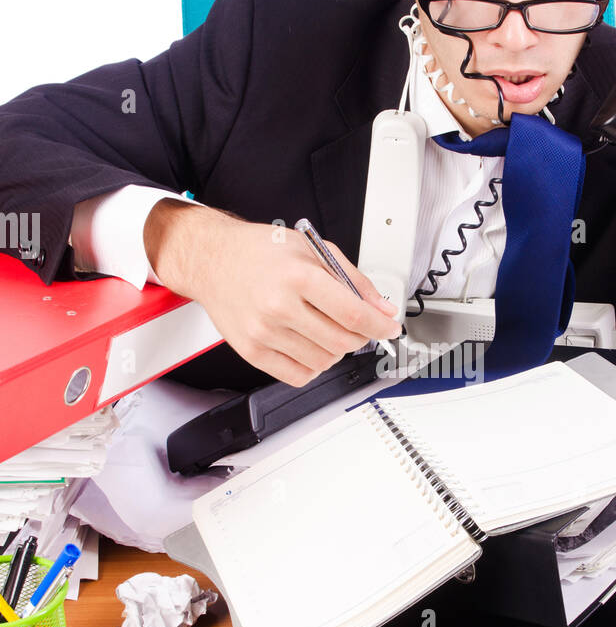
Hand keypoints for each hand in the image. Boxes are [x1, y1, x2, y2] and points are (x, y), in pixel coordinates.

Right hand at [144, 200, 401, 385]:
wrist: (213, 260)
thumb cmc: (261, 252)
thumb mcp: (314, 250)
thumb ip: (354, 281)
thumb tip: (382, 309)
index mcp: (298, 276)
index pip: (354, 315)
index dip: (381, 326)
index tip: (390, 328)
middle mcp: (279, 307)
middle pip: (342, 342)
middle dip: (361, 338)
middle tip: (359, 327)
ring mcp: (264, 333)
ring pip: (324, 361)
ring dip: (337, 351)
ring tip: (327, 330)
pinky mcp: (252, 351)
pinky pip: (298, 376)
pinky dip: (314, 366)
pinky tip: (310, 346)